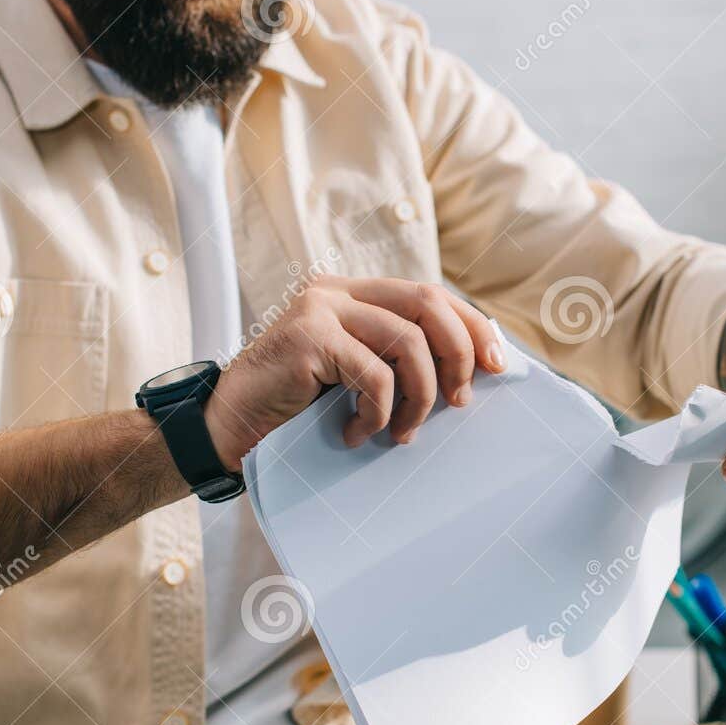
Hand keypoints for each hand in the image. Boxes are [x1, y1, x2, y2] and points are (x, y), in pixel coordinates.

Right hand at [204, 277, 505, 472]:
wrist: (228, 427)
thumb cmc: (295, 411)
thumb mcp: (355, 377)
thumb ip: (396, 361)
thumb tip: (471, 371)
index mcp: (353, 294)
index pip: (431, 295)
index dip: (472, 326)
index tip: (496, 365)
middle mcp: (337, 291)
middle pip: (428, 304)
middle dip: (459, 353)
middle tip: (460, 401)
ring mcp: (320, 310)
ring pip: (406, 342)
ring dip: (418, 397)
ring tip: (401, 432)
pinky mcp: (307, 338)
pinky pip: (373, 375)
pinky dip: (376, 413)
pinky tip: (355, 433)